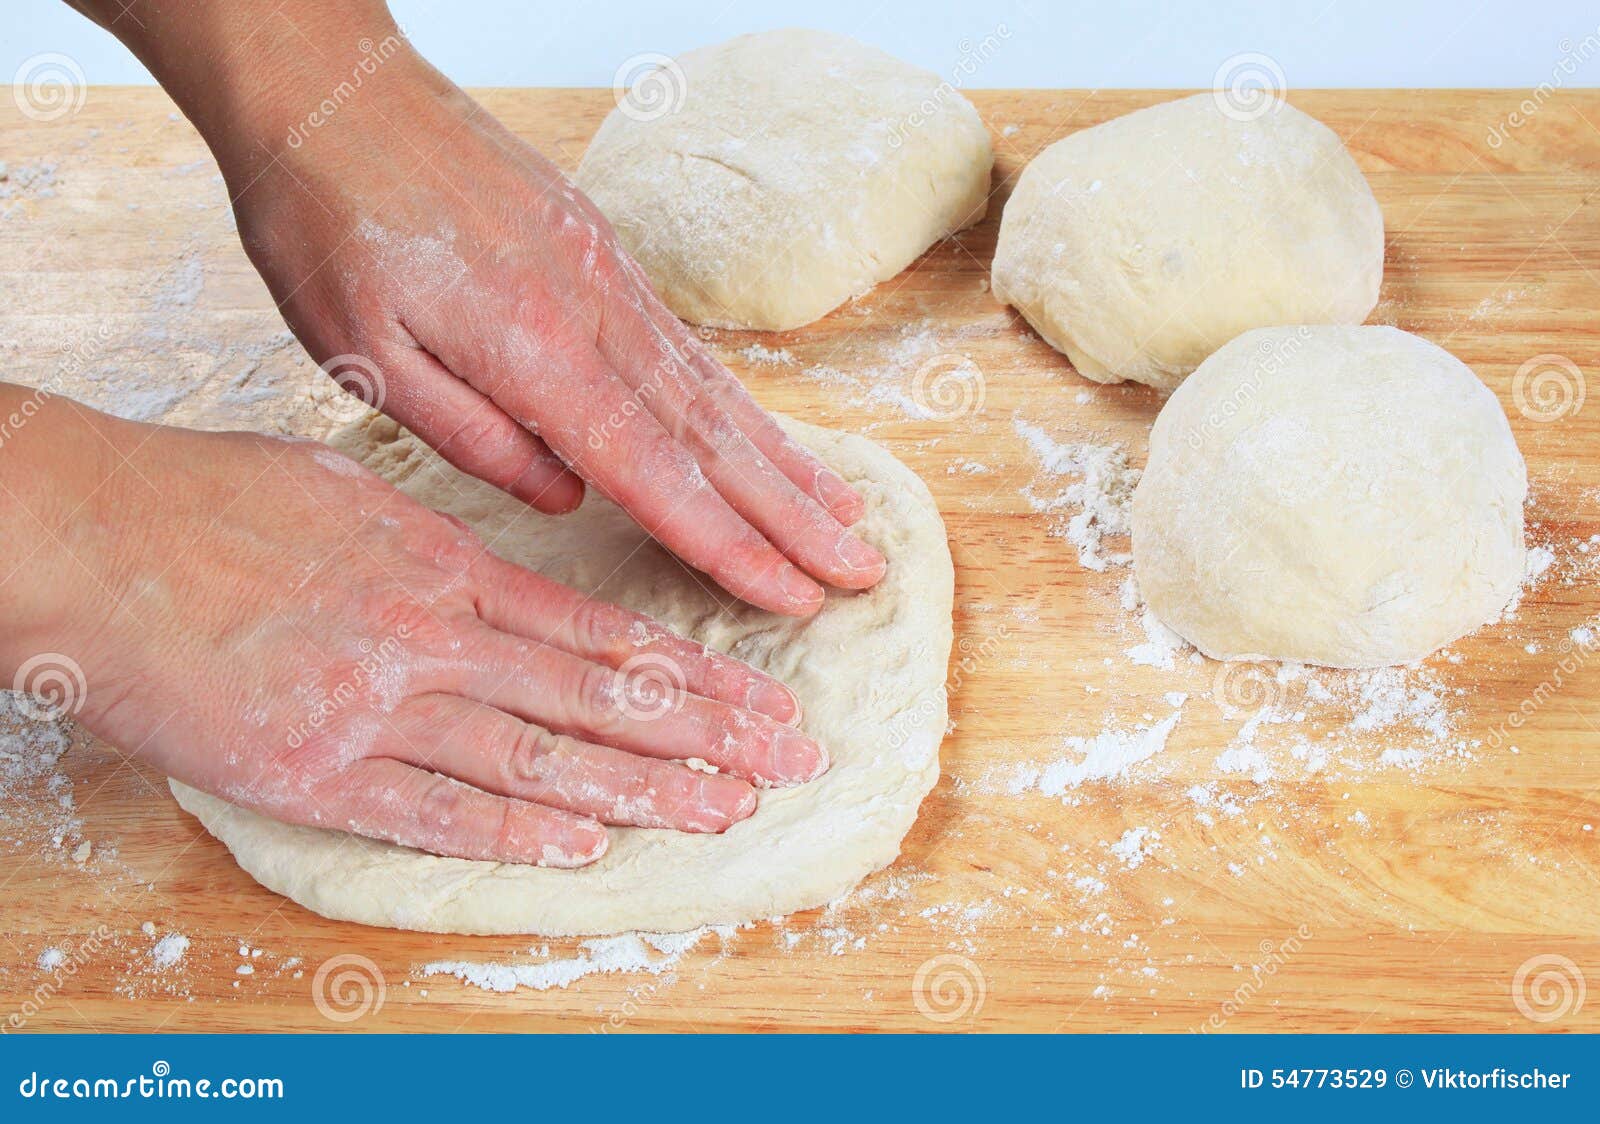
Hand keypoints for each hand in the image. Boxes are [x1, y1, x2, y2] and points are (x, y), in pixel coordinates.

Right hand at [0, 390, 825, 864]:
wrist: (84, 537)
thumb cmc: (209, 502)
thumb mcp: (349, 489)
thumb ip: (439, 533)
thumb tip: (509, 557)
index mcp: (447, 564)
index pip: (603, 635)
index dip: (698, 678)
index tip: (769, 703)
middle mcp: (432, 637)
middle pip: (596, 699)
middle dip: (707, 737)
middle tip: (791, 765)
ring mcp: (375, 706)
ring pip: (535, 759)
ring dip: (639, 792)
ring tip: (722, 811)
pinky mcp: (309, 769)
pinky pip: (428, 811)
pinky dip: (509, 836)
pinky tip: (579, 848)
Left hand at [89, 3, 886, 615]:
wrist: (336, 89)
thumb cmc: (326, 222)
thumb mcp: (360, 350)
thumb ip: (469, 432)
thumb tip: (564, 496)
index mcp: (531, 350)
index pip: (653, 472)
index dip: (729, 543)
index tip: (794, 594)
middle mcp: (594, 315)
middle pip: (713, 437)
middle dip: (792, 516)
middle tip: (860, 570)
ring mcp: (611, 279)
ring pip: (717, 390)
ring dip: (787, 461)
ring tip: (848, 513)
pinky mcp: (607, 253)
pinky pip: (691, 348)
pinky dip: (744, 402)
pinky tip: (768, 437)